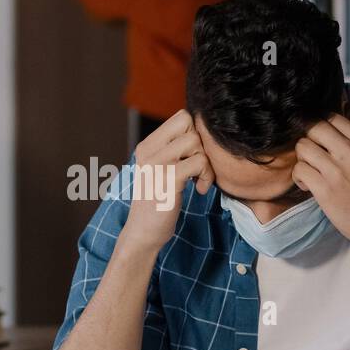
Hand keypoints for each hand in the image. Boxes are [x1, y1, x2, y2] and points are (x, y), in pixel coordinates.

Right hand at [120, 109, 214, 251]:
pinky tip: (198, 190)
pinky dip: (206, 177)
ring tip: (198, 180)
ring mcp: (157, 164)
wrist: (143, 233)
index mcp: (147, 145)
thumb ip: (173, 150)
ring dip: (206, 163)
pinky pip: (200, 162)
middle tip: (198, 168)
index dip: (195, 133)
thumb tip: (203, 131)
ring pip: (196, 141)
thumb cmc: (157, 202)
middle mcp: (148, 151)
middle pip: (190, 124)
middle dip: (202, 145)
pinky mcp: (168, 180)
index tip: (192, 156)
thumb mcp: (160, 169)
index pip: (181, 117)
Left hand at [292, 114, 349, 257]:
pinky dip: (299, 178)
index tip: (319, 139)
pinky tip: (308, 186)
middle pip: (314, 127)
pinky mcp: (324, 189)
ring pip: (303, 147)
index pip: (333, 117)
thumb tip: (339, 124)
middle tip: (312, 155)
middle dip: (308, 139)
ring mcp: (337, 170)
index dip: (320, 126)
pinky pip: (299, 170)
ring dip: (302, 159)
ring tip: (309, 172)